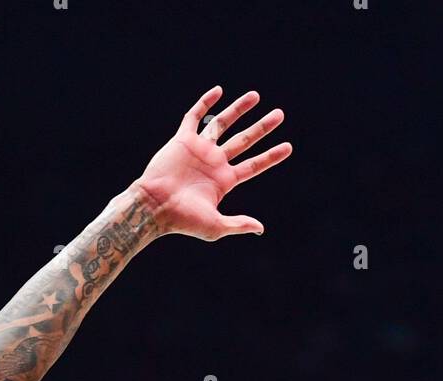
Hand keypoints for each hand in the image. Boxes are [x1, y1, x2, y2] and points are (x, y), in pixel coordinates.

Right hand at [132, 85, 291, 239]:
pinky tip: (218, 90)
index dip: (271, 156)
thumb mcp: (215, 226)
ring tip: (256, 96)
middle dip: (262, 127)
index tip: (288, 147)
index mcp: (224, 181)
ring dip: (239, 110)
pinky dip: (205, 102)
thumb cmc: (182, 220)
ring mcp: (200, 149)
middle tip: (280, 115)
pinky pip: (194, 116)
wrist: (154, 207)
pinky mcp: (183, 140)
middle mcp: (215, 162)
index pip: (254, 165)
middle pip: (244, 140)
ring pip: (223, 124)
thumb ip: (238, 224)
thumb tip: (260, 228)